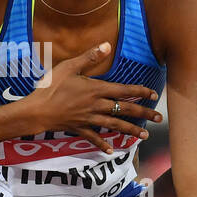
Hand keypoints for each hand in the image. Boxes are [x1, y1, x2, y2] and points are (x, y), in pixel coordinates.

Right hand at [26, 42, 162, 152]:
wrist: (36, 110)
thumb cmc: (50, 86)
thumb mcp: (69, 67)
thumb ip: (89, 57)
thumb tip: (107, 45)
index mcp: (96, 89)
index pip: (124, 90)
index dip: (140, 92)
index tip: (153, 95)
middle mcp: (96, 105)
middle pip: (125, 109)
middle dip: (144, 113)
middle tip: (159, 117)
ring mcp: (89, 119)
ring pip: (115, 125)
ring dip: (131, 130)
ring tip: (145, 135)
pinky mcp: (79, 128)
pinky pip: (94, 137)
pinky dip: (102, 144)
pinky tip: (111, 150)